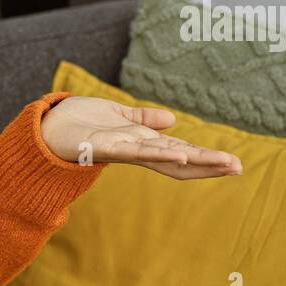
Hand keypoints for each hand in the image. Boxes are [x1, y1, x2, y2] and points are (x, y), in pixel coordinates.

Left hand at [39, 95, 241, 179]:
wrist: (48, 127)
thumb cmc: (80, 123)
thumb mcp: (119, 117)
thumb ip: (144, 120)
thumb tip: (172, 120)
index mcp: (142, 143)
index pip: (182, 152)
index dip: (206, 158)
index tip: (234, 163)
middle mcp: (135, 151)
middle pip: (179, 160)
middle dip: (209, 164)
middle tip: (238, 168)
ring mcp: (122, 151)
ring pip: (163, 157)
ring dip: (194, 159)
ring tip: (221, 163)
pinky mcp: (104, 148)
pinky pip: (135, 151)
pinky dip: (158, 152)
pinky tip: (179, 153)